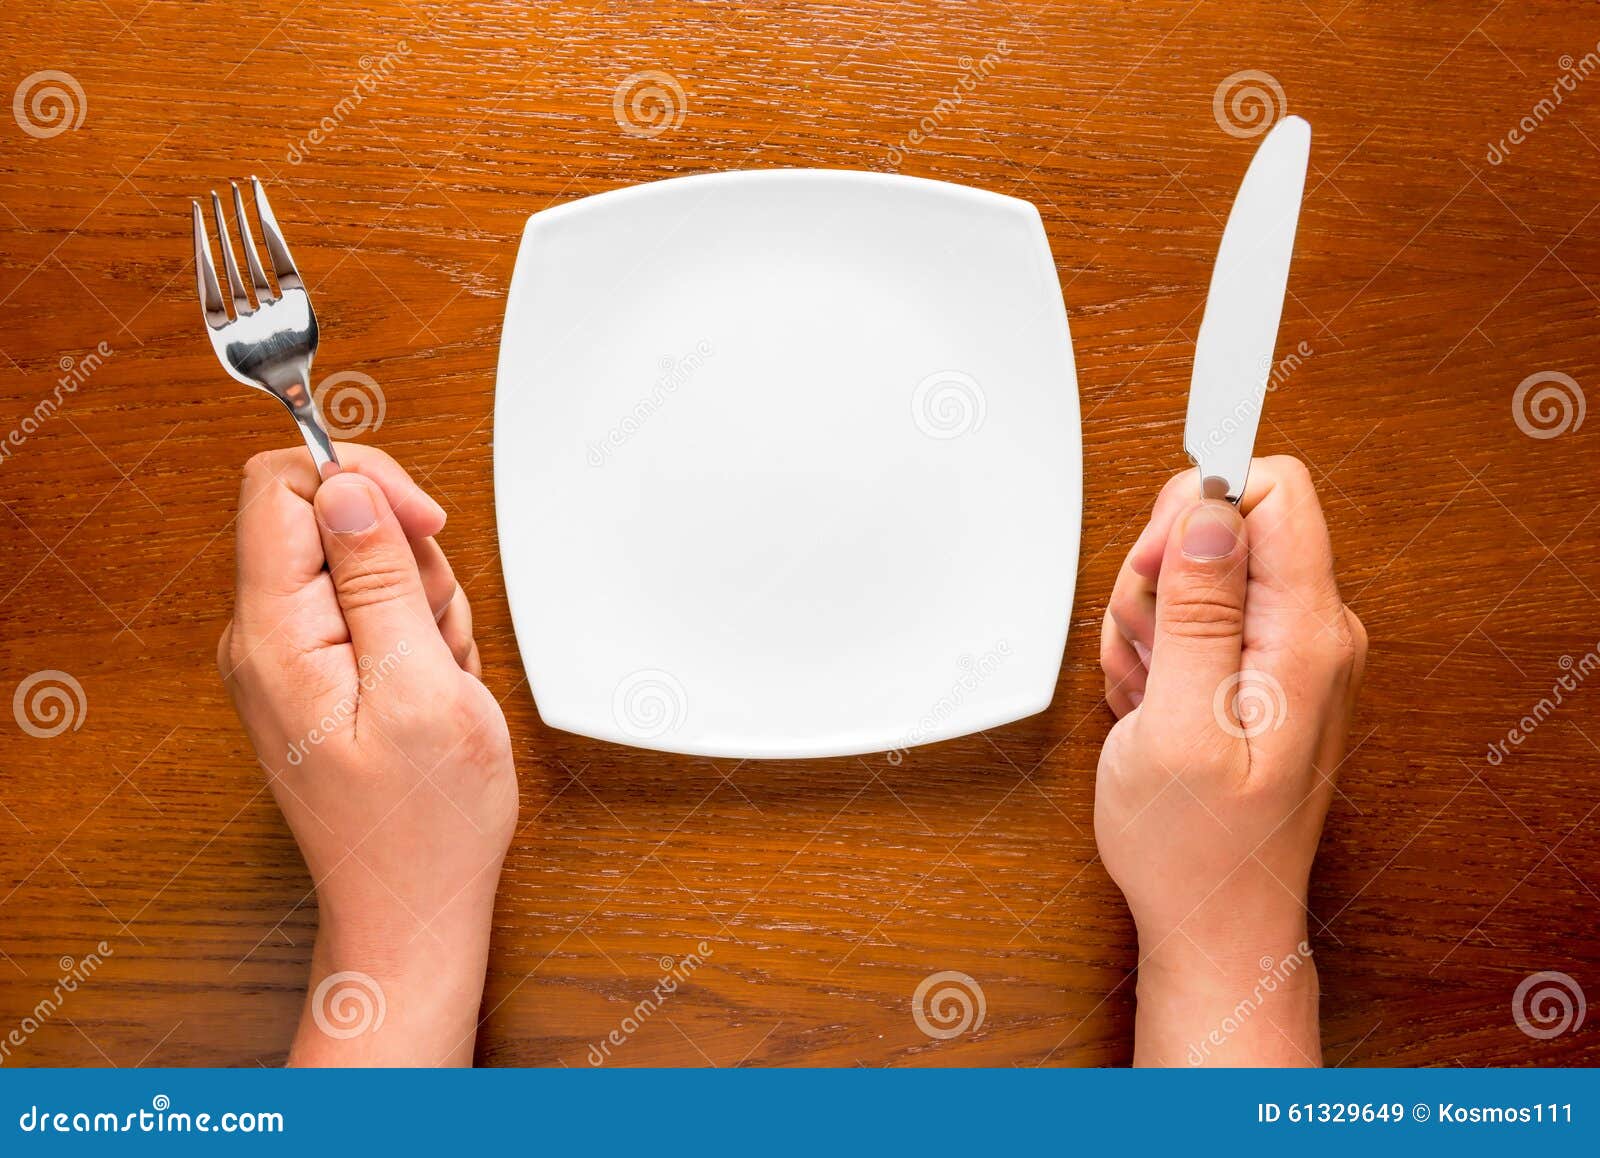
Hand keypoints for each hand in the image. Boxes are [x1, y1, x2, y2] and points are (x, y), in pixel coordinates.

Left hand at [218, 446, 516, 1066]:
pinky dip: (420, 634)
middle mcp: (266, 636)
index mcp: (274, 634)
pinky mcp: (322, 670)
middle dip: (408, 558)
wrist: (413, 903)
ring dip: (424, 602)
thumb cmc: (421, 823)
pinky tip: (431, 688)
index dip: (363, 483)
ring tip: (436, 675)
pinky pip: (378, 608)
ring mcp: (293, 654)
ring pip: (367, 562)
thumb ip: (379, 578)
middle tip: (433, 633)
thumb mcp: (420, 687)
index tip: (424, 526)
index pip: (284, 486)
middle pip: (332, 518)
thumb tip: (345, 487)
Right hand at [1096, 456, 1365, 1065]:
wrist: (1212, 915)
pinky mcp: (1254, 663)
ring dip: (1148, 621)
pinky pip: (1190, 612)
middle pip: (1223, 523)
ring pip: (1194, 567)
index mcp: (1305, 634)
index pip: (1274, 491)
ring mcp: (1282, 646)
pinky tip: (1154, 703)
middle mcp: (1309, 629)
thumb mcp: (1179, 727)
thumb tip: (1214, 511)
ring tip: (1151, 692)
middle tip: (1151, 654)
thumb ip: (1199, 613)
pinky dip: (1154, 651)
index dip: (1198, 511)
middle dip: (1159, 575)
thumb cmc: (1196, 846)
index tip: (1159, 570)